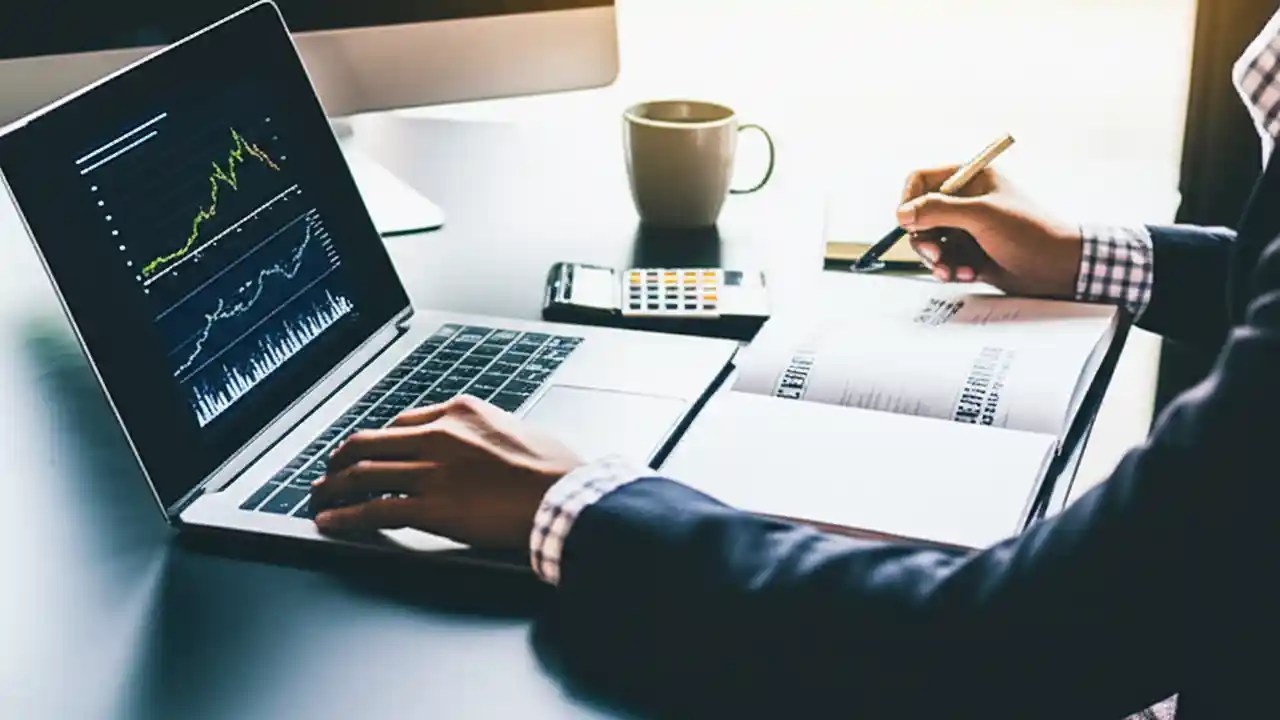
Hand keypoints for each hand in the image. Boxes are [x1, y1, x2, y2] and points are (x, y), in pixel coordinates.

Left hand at [310, 395, 582, 549]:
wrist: (564, 496)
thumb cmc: (554, 468)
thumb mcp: (516, 428)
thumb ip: (484, 431)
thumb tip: (475, 443)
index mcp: (459, 411)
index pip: (401, 420)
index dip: (378, 441)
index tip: (369, 453)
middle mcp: (438, 435)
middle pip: (368, 441)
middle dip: (339, 460)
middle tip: (327, 473)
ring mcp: (431, 471)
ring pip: (361, 473)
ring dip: (331, 488)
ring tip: (318, 499)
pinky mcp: (430, 507)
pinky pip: (374, 509)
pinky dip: (345, 516)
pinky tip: (331, 522)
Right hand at [896, 165, 1083, 297]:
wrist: (1058, 268)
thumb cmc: (1029, 233)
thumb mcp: (981, 217)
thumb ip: (938, 211)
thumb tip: (901, 214)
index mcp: (969, 179)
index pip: (921, 181)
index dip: (910, 201)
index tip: (909, 223)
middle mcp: (964, 201)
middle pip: (920, 215)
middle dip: (924, 239)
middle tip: (936, 254)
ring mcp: (966, 228)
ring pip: (928, 242)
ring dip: (936, 259)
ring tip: (952, 271)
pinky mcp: (969, 252)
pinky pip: (943, 260)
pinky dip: (948, 269)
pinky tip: (966, 274)